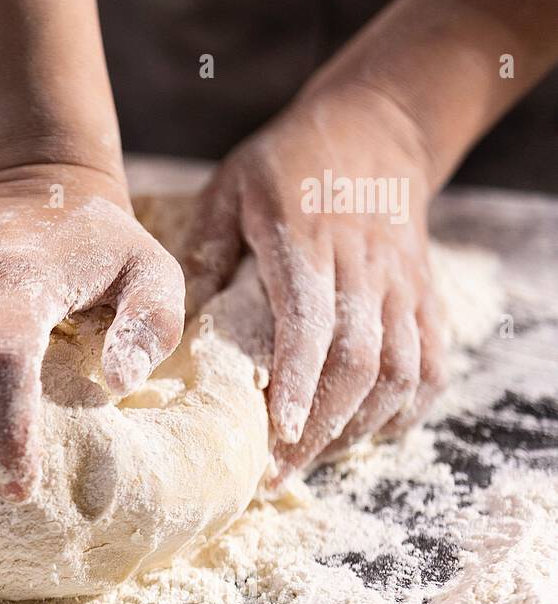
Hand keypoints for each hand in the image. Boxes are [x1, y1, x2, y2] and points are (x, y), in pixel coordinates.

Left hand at [182, 83, 446, 484]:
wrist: (378, 127)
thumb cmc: (288, 163)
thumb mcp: (230, 188)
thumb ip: (204, 250)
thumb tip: (173, 324)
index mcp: (308, 241)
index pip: (309, 322)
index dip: (295, 382)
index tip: (273, 434)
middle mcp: (364, 269)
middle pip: (357, 364)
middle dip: (316, 429)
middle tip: (272, 476)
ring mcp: (402, 286)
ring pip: (399, 374)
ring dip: (355, 430)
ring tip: (307, 465)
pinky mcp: (424, 297)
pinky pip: (430, 367)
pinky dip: (402, 412)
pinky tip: (363, 438)